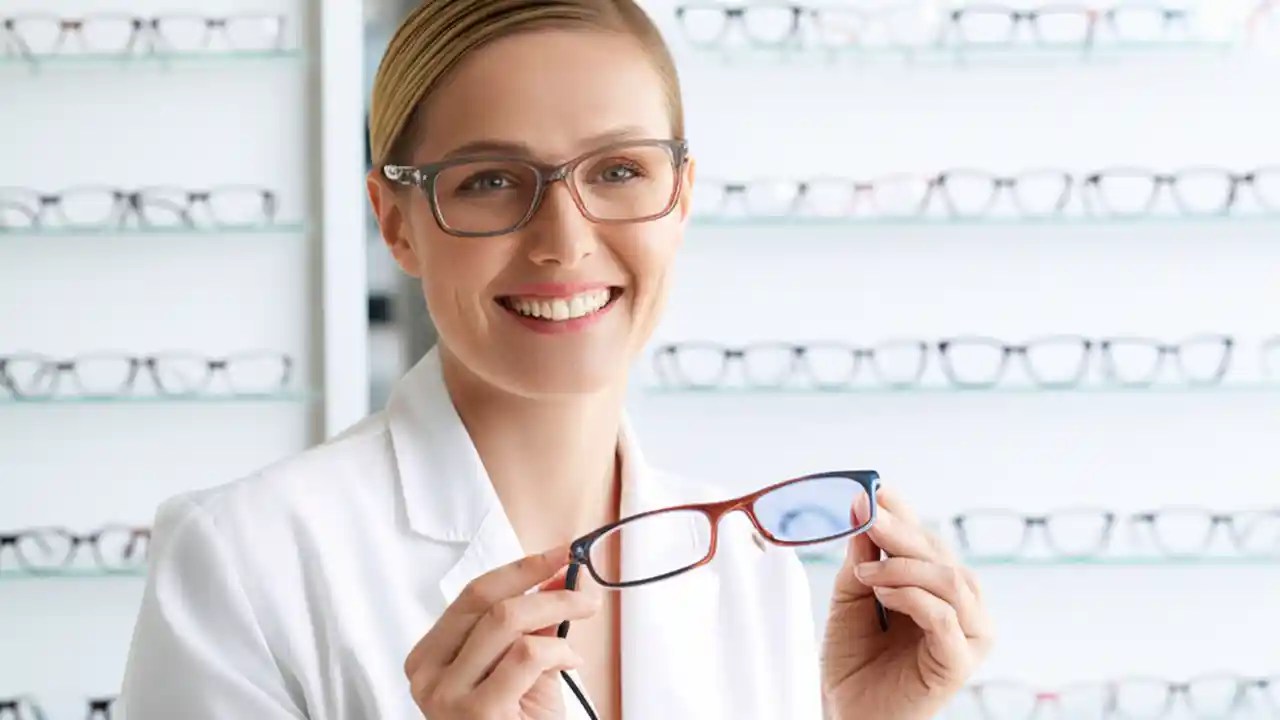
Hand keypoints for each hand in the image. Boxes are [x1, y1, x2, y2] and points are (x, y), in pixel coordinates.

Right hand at [404, 544, 602, 719]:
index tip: (560, 553)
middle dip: (543, 585)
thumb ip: (530, 624)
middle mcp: (428, 676)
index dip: (521, 569)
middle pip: (488, 603)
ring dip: (558, 612)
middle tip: (583, 589)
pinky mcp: (477, 713)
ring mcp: (447, 696)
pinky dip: (558, 650)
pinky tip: (571, 661)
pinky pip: (526, 655)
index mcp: (428, 658)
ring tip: (581, 625)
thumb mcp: (519, 669)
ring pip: (507, 622)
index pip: (473, 596)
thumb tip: (558, 575)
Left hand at [821, 488, 993, 719]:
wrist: (847, 712)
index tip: (873, 489)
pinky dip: (913, 597)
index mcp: (937, 586)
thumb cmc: (853, 659)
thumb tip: (865, 506)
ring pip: (950, 579)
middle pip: (940, 554)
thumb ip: (862, 556)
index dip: (903, 512)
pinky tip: (884, 596)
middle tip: (867, 516)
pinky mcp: (959, 662)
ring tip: (867, 574)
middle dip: (900, 531)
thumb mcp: (851, 595)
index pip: (927, 538)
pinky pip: (945, 616)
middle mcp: (961, 605)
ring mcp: (967, 634)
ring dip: (904, 567)